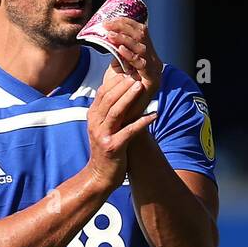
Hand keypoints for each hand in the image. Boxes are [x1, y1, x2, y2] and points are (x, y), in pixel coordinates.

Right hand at [85, 65, 154, 190]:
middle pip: (109, 98)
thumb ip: (108, 111)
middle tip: (137, 73)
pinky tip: (154, 115)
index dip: (115, 80)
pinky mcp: (113, 147)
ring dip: (130, 97)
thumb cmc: (106, 150)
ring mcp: (103, 135)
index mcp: (93, 116)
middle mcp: (95, 124)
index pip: (103, 92)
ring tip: (142, 86)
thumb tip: (120, 92)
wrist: (99, 177)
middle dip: (123, 84)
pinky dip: (142, 122)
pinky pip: (129, 131)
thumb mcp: (102, 128)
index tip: (129, 70)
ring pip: (116, 111)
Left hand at [102, 18, 162, 111]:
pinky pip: (142, 65)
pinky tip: (120, 50)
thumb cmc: (121, 97)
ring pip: (142, 48)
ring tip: (110, 35)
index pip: (140, 31)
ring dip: (125, 39)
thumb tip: (109, 37)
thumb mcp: (118, 71)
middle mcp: (154, 61)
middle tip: (106, 25)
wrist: (128, 121)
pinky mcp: (153, 82)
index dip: (125, 24)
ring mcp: (155, 71)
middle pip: (142, 35)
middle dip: (124, 28)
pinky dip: (131, 55)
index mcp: (147, 56)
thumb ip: (118, 56)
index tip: (108, 20)